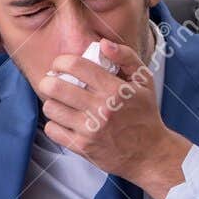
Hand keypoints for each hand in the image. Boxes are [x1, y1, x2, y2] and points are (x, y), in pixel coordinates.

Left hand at [31, 39, 190, 198]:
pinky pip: (52, 130)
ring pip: (50, 108)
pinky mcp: (83, 147)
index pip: (74, 65)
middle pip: (54, 87)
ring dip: (52, 103)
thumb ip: (126, 57)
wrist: (150, 154)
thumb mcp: (144, 81)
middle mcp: (101, 109)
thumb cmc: (145, 114)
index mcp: (115, 89)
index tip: (61, 66)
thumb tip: (103, 44)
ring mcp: (90, 130)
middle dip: (48, 81)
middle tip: (54, 83)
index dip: (61, 61)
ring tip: (62, 103)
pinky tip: (65, 121)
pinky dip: (55, 124)